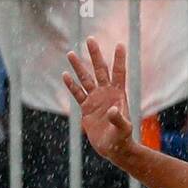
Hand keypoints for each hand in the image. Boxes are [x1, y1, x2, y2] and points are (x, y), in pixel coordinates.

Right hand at [63, 37, 137, 162]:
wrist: (114, 148)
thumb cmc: (122, 139)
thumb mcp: (123, 129)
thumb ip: (119, 119)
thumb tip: (113, 110)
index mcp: (118, 94)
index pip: (119, 72)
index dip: (119, 59)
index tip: (120, 44)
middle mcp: (107, 93)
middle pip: (100, 70)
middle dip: (95, 55)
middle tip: (90, 39)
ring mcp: (96, 99)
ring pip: (86, 79)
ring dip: (78, 67)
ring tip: (70, 52)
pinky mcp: (86, 108)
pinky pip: (77, 93)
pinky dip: (71, 85)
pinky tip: (64, 74)